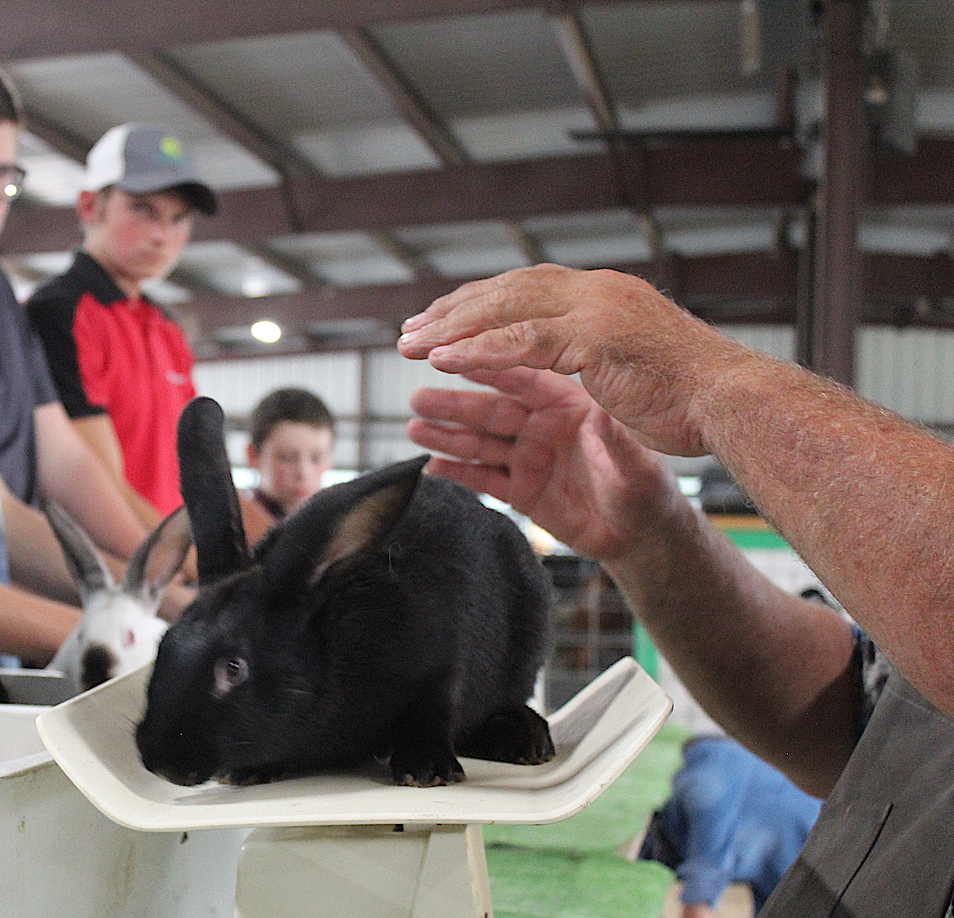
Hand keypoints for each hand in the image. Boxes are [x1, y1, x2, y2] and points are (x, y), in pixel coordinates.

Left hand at [398, 264, 743, 456]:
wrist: (732, 405)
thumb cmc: (690, 397)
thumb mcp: (632, 364)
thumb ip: (595, 352)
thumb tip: (572, 358)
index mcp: (604, 296)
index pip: (527, 289)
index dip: (479, 302)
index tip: (439, 318)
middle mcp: (596, 293)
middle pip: (507, 292)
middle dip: (453, 310)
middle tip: (408, 329)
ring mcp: (595, 312)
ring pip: (505, 312)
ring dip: (452, 329)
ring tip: (409, 346)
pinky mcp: (594, 341)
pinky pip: (520, 344)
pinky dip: (478, 349)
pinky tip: (441, 360)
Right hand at [407, 368, 686, 562]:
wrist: (644, 533)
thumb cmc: (648, 487)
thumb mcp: (637, 462)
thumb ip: (616, 439)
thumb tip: (607, 413)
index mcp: (569, 403)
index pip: (522, 376)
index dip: (487, 366)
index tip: (455, 355)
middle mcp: (543, 425)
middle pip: (490, 408)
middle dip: (453, 403)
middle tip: (419, 395)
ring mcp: (529, 457)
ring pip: (480, 441)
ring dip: (446, 434)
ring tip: (414, 426)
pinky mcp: (522, 491)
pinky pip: (483, 479)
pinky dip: (457, 473)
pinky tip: (430, 465)